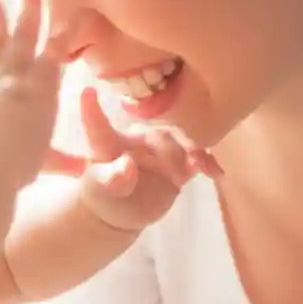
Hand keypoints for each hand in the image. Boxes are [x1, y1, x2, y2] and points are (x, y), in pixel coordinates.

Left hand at [49, 87, 222, 231]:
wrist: (123, 211)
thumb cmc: (103, 193)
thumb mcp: (99, 189)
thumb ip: (112, 178)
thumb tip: (128, 168)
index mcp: (110, 141)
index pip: (97, 124)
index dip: (90, 109)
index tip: (86, 92)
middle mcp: (138, 138)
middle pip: (157, 122)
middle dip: (172, 123)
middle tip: (183, 132)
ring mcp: (161, 149)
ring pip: (183, 136)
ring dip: (194, 143)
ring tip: (198, 162)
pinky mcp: (179, 165)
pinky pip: (198, 159)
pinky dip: (208, 162)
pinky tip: (216, 173)